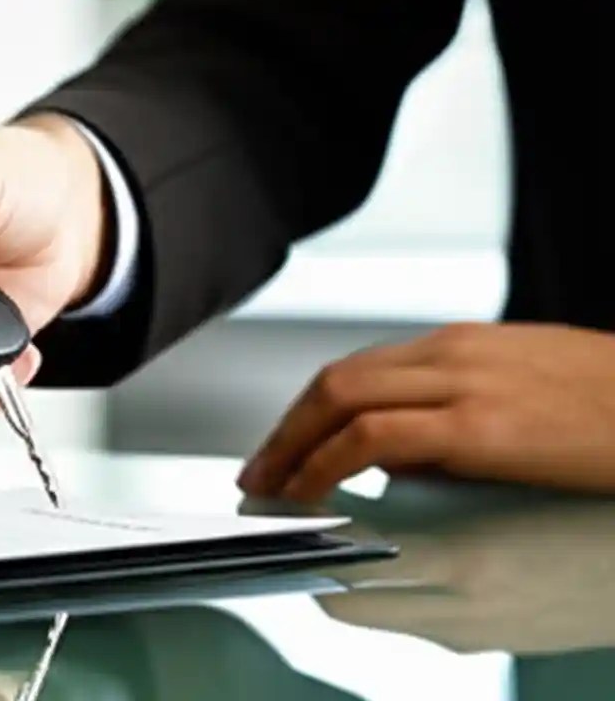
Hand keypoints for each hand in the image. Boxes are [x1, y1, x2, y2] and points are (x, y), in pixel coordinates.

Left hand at [237, 323, 614, 501]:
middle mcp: (453, 354)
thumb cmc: (613, 409)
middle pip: (335, 381)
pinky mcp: (480, 427)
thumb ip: (456, 414)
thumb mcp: (524, 394)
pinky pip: (374, 438)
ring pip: (341, 400)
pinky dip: (327, 463)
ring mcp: (464, 385)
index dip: (308, 412)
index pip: (358, 370)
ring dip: (292, 447)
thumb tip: (396, 460)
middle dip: (285, 429)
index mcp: (462, 344)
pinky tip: (310, 491)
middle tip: (257, 471)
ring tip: (269, 487)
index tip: (282, 447)